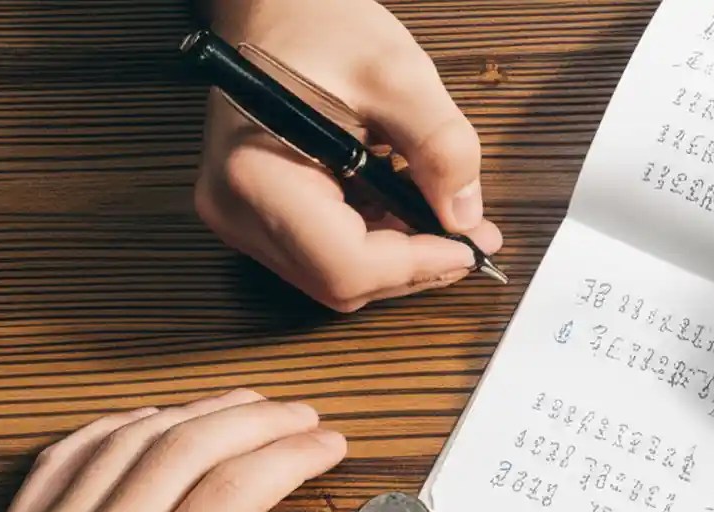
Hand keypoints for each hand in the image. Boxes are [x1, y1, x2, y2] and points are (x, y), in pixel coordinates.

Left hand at [0, 390, 348, 511]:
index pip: (236, 490)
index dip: (294, 455)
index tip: (329, 446)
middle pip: (190, 446)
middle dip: (259, 418)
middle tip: (302, 416)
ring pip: (132, 435)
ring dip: (200, 410)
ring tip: (247, 407)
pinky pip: (70, 452)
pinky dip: (123, 423)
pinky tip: (158, 422)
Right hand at [194, 0, 502, 311]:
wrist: (272, 8)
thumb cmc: (318, 25)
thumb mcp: (398, 75)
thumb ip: (440, 148)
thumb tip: (466, 217)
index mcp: (257, 177)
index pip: (345, 265)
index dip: (418, 265)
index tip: (472, 246)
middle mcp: (237, 210)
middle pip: (342, 282)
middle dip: (417, 266)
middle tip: (476, 239)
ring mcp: (242, 217)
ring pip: (337, 277)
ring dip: (401, 258)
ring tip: (448, 221)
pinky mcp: (258, 215)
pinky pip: (327, 254)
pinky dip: (378, 242)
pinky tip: (409, 208)